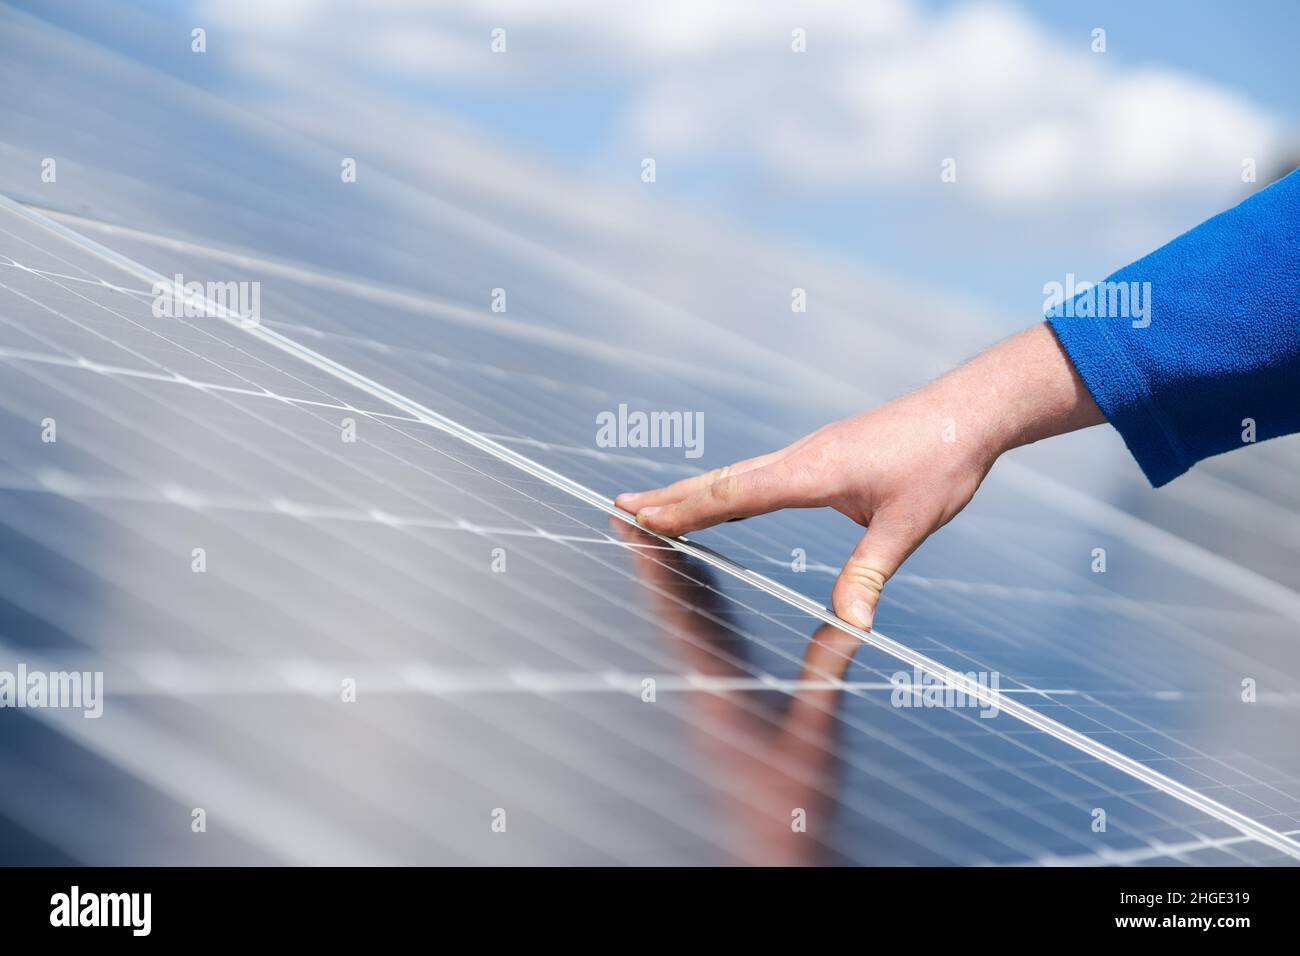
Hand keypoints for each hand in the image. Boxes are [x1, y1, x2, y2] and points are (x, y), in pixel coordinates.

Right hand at [616, 323, 1103, 630]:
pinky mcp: (820, 457)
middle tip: (617, 506)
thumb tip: (850, 625)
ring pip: (734, 476)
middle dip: (667, 498)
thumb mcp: (911, 523)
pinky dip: (722, 489)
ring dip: (688, 492)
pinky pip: (755, 476)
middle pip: (719, 482)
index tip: (639, 518)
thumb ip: (871, 571)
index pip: (734, 496)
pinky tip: (716, 500)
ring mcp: (807, 455)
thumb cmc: (941, 459)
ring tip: (648, 504)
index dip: (685, 511)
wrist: (968, 410)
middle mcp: (799, 459)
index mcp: (811, 472)